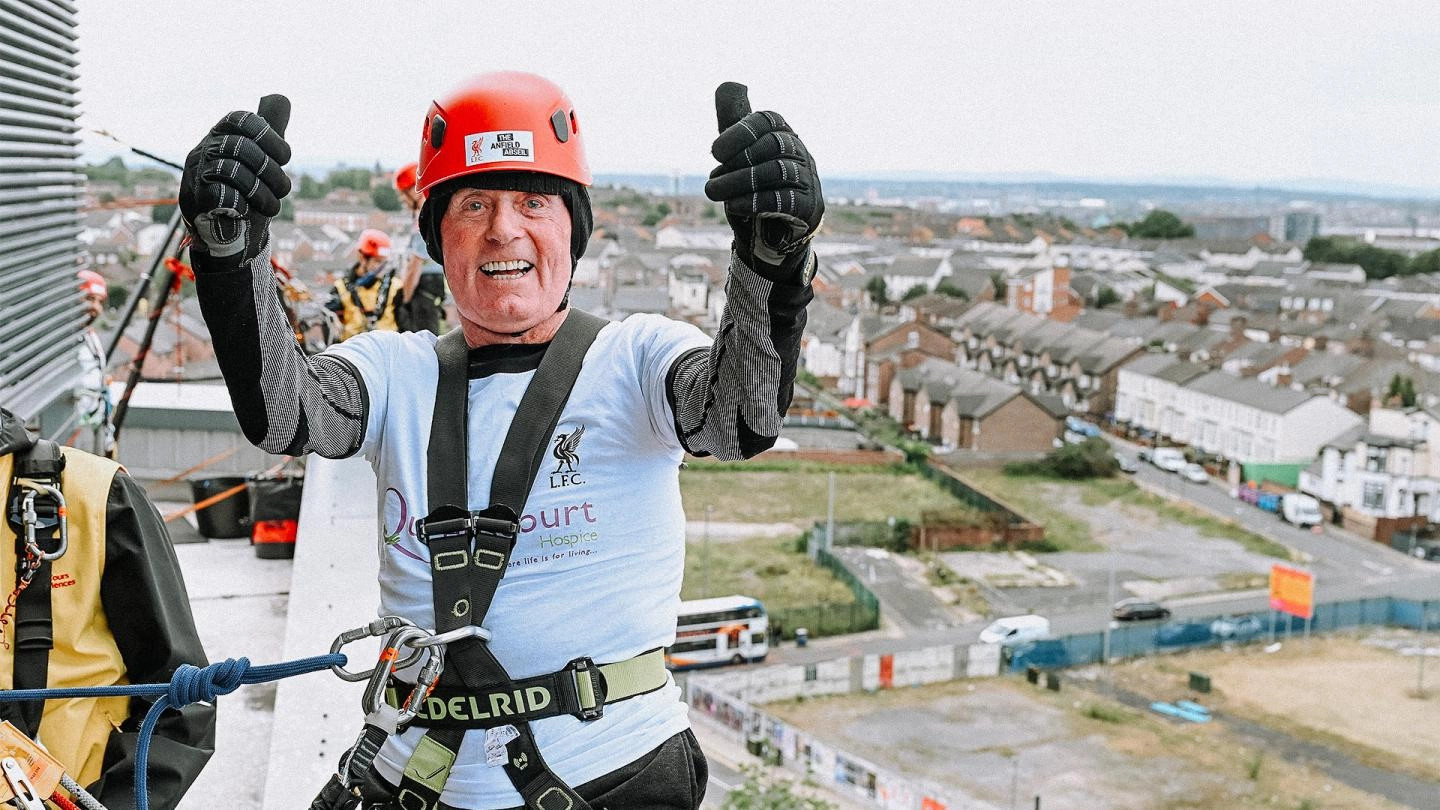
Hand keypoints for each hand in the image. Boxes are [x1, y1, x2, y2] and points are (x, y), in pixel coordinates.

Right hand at [179, 95, 291, 267]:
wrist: (230, 235)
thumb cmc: (247, 193)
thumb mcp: (262, 158)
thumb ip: (270, 129)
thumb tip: (280, 97)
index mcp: (220, 136)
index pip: (242, 119)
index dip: (270, 137)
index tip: (284, 157)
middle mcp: (203, 150)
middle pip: (243, 147)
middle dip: (273, 171)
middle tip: (283, 189)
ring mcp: (195, 175)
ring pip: (234, 172)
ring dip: (264, 194)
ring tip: (272, 207)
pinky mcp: (195, 201)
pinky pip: (225, 196)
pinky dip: (244, 206)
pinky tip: (247, 212)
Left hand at [704, 82, 823, 282]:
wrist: (769, 234)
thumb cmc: (752, 187)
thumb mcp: (739, 154)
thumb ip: (733, 121)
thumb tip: (729, 83)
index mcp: (782, 134)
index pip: (767, 121)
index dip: (740, 132)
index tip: (714, 151)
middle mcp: (800, 152)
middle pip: (772, 146)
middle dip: (738, 162)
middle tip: (710, 181)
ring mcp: (809, 179)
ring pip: (777, 171)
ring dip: (740, 183)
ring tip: (714, 193)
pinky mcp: (810, 207)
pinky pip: (785, 199)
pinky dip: (756, 201)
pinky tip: (734, 205)